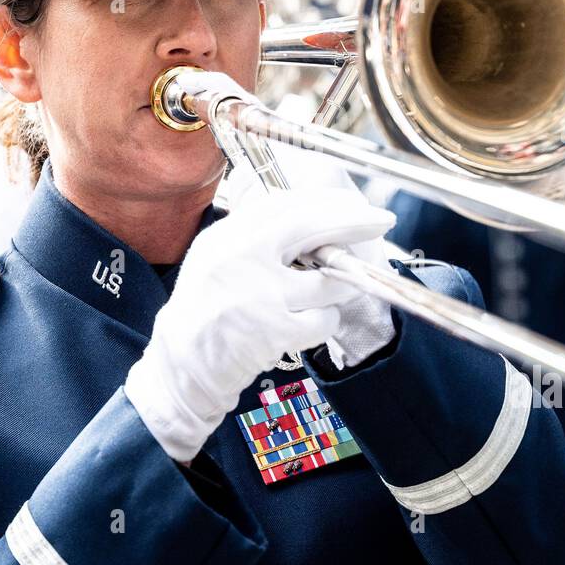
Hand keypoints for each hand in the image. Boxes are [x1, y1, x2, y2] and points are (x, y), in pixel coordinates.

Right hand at [124, 187, 394, 462]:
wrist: (183, 363)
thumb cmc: (207, 305)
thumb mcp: (217, 254)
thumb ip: (257, 231)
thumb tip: (312, 208)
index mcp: (228, 234)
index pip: (286, 203)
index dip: (327, 201)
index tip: (353, 202)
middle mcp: (242, 257)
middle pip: (313, 226)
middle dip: (355, 222)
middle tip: (382, 221)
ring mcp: (260, 295)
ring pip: (329, 280)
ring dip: (340, 285)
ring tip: (330, 291)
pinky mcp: (275, 331)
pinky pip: (325, 319)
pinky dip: (326, 320)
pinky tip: (310, 324)